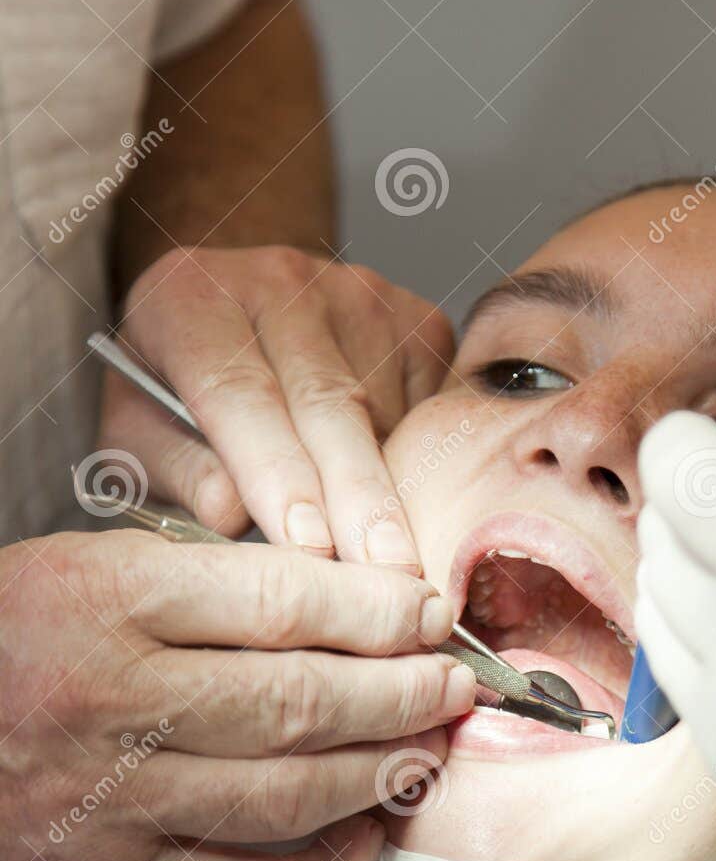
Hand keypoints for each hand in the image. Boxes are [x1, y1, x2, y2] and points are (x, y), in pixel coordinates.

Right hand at [0, 531, 473, 860]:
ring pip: (286, 797)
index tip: (430, 613)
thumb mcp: (84, 567)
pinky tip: (367, 841)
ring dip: (380, 776)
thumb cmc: (3, 639)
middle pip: (300, 703)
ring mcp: (113, 800)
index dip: (376, 611)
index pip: (280, 604)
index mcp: (108, 602)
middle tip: (454, 688)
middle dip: (401, 695)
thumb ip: (202, 581)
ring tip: (428, 752)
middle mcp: (116, 701)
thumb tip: (345, 601)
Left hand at [99, 246, 453, 567]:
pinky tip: (398, 498)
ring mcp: (355, 294)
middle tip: (386, 579)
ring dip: (393, 495)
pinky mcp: (413, 317)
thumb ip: (179, 470)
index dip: (278, 475)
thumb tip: (233, 516)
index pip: (241, 394)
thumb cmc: (176, 388)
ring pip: (388, 415)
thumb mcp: (141, 430)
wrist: (232, 309)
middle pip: (330, 403)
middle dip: (360, 501)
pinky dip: (418, 466)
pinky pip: (428, 409)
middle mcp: (279, 281)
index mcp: (192, 301)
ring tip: (392, 564)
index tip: (310, 549)